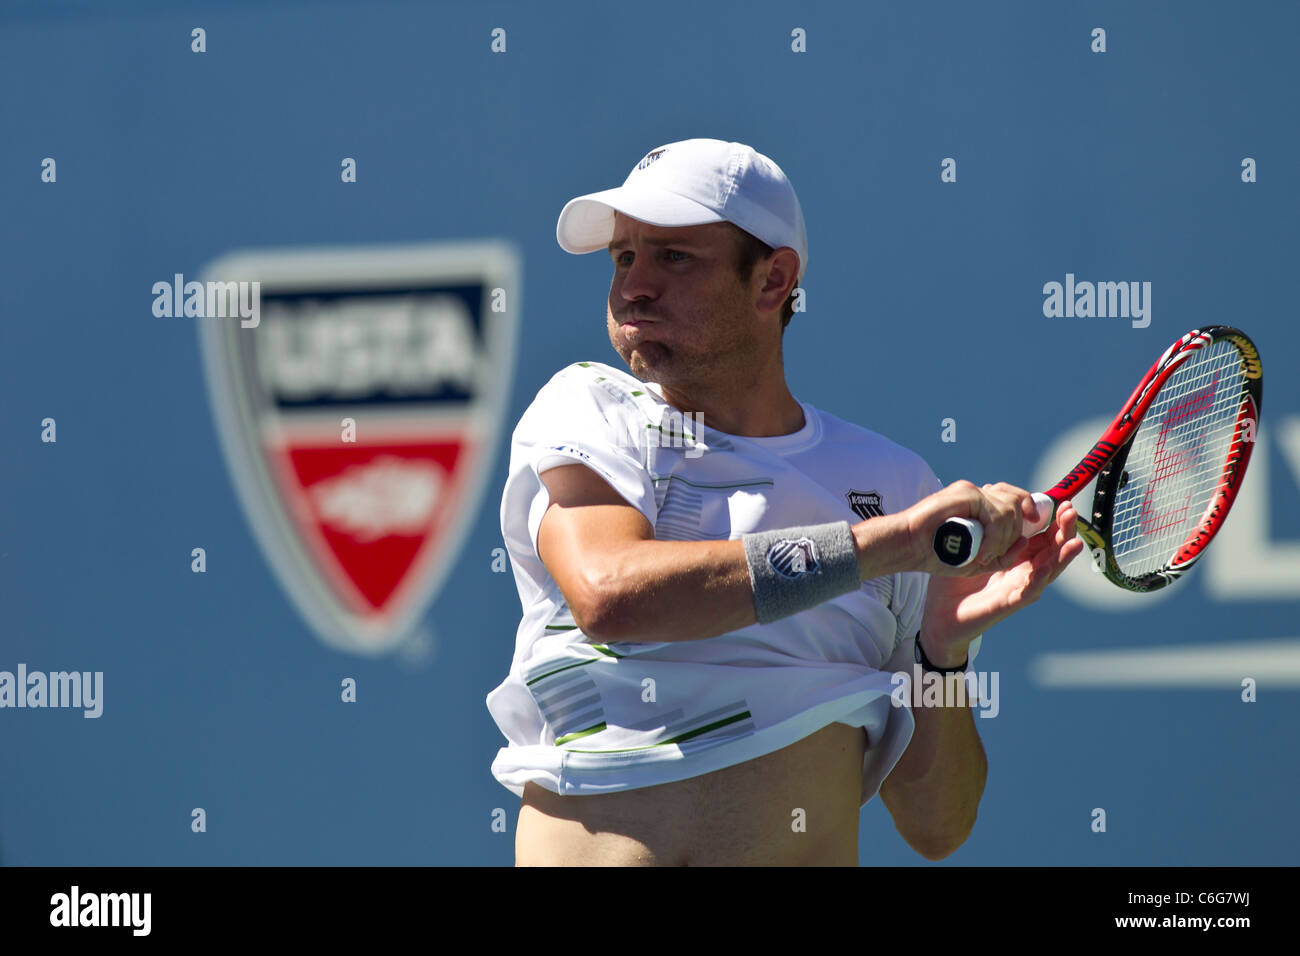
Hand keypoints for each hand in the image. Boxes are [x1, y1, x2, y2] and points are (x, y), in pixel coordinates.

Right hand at [900, 480, 1045, 575]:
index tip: (1032, 524)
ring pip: (1010, 509)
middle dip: (1014, 532)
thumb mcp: (976, 558)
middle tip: (992, 554)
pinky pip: (996, 516)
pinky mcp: (966, 494)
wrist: (908, 545)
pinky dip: (994, 537)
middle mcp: (978, 494)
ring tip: (984, 555)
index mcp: (980, 503)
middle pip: (1017, 502)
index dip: (1029, 508)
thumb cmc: (936, 553)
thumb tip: (1025, 541)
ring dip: (1003, 538)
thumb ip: (1000, 552)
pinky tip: (981, 551)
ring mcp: (972, 492)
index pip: (1015, 497)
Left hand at [920, 497, 1084, 661]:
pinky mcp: (1008, 603)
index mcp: (1017, 557)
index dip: (1055, 521)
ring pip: (1047, 571)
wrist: (940, 612)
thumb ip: (984, 521)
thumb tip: (990, 488)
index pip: (1044, 537)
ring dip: (1061, 556)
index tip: (1064, 503)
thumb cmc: (955, 579)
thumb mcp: (971, 545)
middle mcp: (1023, 572)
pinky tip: (1046, 569)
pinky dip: (1038, 580)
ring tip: (1074, 542)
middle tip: (1071, 513)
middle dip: (1064, 532)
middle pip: (1052, 551)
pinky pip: (1028, 591)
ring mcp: (1018, 588)